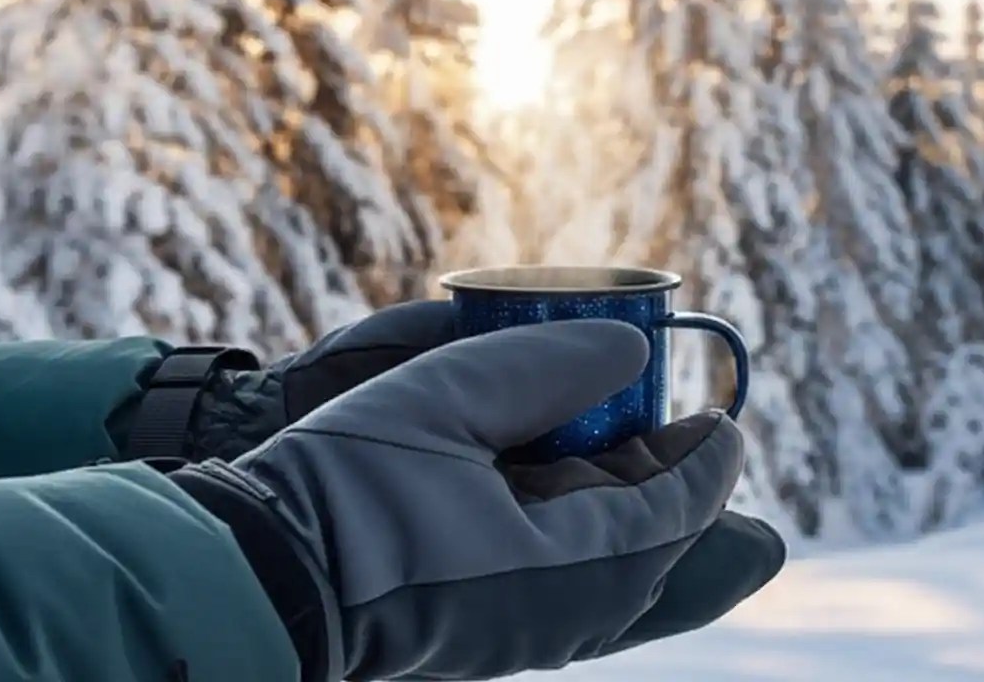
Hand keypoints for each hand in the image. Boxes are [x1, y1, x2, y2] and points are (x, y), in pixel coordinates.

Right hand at [170, 319, 785, 680]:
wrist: (266, 577)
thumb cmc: (349, 486)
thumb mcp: (448, 397)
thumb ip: (548, 365)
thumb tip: (629, 352)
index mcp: (575, 564)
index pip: (680, 505)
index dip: (708, 453)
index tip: (717, 410)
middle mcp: (571, 615)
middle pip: (664, 546)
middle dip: (680, 485)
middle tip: (681, 426)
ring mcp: (534, 632)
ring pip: (629, 573)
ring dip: (641, 510)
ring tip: (640, 454)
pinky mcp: (499, 631)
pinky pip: (582, 585)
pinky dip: (599, 537)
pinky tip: (576, 496)